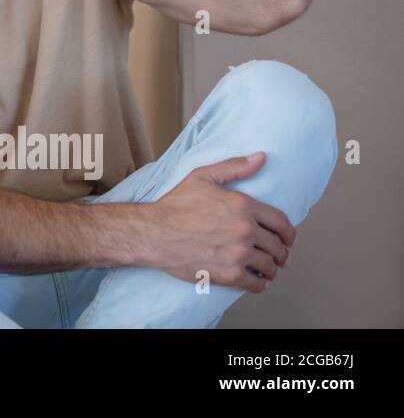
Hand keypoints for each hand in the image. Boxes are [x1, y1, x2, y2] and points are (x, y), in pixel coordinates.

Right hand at [148, 152, 296, 292]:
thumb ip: (234, 167)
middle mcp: (245, 231)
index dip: (288, 233)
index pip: (281, 223)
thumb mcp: (202, 177)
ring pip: (269, 266)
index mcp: (243, 206)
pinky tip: (254, 280)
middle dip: (280, 252)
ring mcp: (239, 254)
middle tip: (277, 256)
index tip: (287, 239)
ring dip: (271, 269)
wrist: (154, 232)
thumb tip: (261, 157)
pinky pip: (257, 284)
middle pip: (278, 247)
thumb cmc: (175, 205)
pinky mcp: (229, 274)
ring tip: (266, 269)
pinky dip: (259, 284)